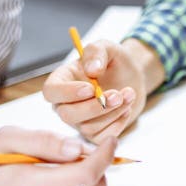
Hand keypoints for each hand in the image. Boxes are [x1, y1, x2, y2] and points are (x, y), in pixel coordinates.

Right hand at [43, 39, 164, 141]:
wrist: (134, 77)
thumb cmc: (115, 62)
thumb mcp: (108, 48)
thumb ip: (97, 52)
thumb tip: (92, 69)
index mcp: (62, 80)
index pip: (51, 92)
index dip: (68, 93)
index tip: (90, 88)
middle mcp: (66, 103)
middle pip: (68, 115)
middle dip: (95, 107)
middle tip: (118, 95)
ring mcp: (79, 121)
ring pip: (88, 127)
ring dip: (112, 112)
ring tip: (129, 94)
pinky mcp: (95, 133)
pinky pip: (102, 137)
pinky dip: (118, 123)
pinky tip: (127, 108)